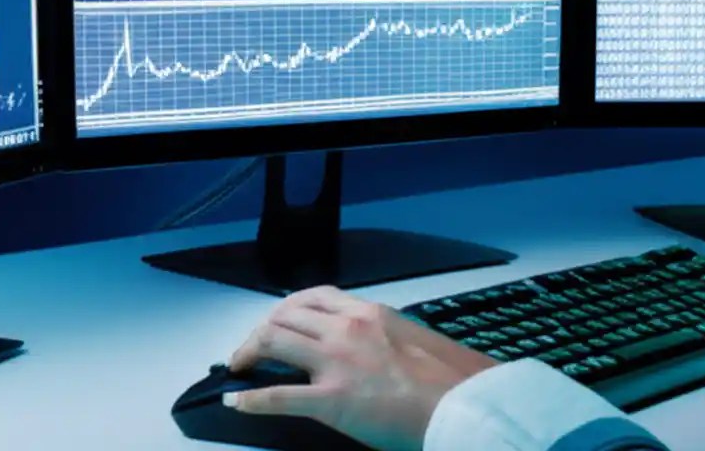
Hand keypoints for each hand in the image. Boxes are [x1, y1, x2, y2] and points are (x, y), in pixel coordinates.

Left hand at [226, 286, 497, 450]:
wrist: (468, 407)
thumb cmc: (456, 381)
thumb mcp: (419, 340)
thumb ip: (389, 337)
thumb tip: (380, 347)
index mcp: (371, 313)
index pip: (314, 296)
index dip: (286, 308)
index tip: (279, 320)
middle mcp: (348, 329)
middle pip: (284, 315)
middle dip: (261, 330)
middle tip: (252, 348)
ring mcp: (337, 363)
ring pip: (274, 341)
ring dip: (249, 352)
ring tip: (239, 366)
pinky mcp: (332, 400)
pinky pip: (278, 396)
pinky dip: (251, 399)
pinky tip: (236, 402)